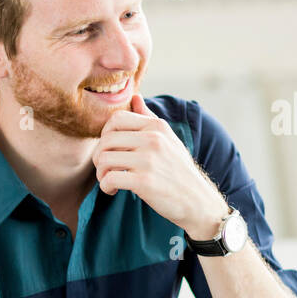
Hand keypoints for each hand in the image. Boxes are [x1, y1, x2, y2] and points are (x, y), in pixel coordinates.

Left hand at [93, 93, 228, 239]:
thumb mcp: (168, 139)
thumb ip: (148, 118)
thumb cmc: (178, 170)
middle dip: (99, 156)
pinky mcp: (144, 182)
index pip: (115, 119)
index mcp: (157, 126)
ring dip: (101, 173)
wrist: (197, 201)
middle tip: (106, 169)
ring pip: (103, 158)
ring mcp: (148, 160)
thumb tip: (135, 97)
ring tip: (110, 180)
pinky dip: (106, 186)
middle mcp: (153, 139)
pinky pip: (109, 178)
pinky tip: (113, 190)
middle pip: (105, 140)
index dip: (105, 135)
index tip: (111, 150)